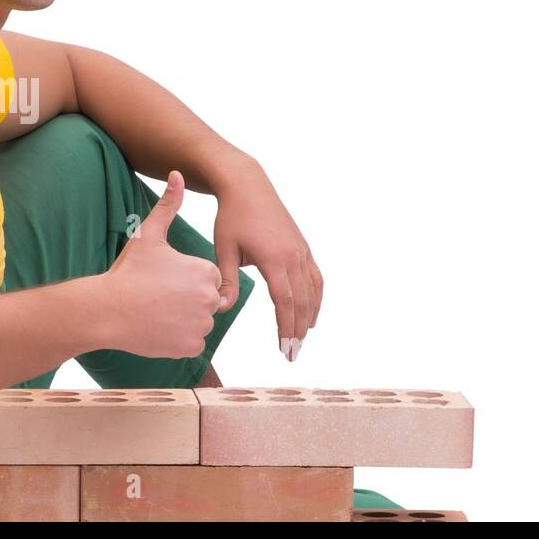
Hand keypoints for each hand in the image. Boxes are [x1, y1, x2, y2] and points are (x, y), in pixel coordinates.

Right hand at [101, 170, 224, 360]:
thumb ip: (168, 205)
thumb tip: (178, 174)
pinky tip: (157, 327)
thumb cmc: (127, 271)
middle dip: (187, 299)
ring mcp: (201, 325)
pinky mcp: (191, 347)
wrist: (106, 310)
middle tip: (158, 295)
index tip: (164, 278)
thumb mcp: (148, 235)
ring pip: (200, 321)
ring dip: (184, 318)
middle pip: (207, 300)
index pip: (208, 276)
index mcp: (205, 271)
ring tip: (157, 310)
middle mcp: (209, 299)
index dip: (185, 277)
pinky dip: (178, 338)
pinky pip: (192, 342)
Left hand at [213, 160, 323, 360]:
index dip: (286, 326)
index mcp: (273, 257)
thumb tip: (222, 307)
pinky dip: (316, 297)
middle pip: (302, 301)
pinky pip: (315, 277)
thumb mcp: (223, 247)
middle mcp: (293, 255)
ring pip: (313, 291)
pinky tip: (312, 313)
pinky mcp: (302, 246)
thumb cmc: (231, 216)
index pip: (284, 301)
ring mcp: (301, 250)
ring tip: (302, 339)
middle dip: (298, 330)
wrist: (246, 184)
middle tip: (293, 354)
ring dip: (309, 317)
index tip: (284, 348)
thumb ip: (225, 278)